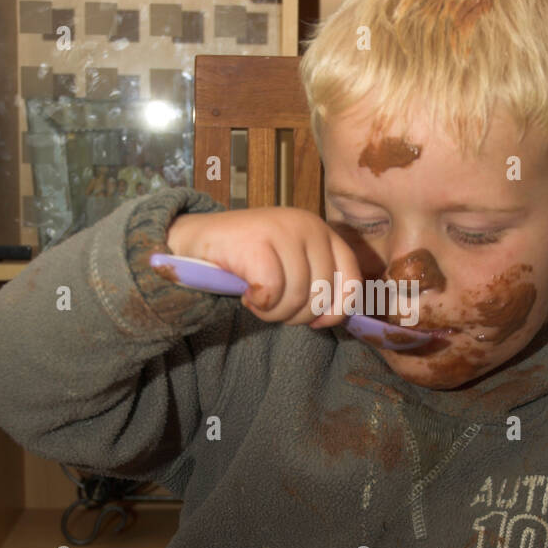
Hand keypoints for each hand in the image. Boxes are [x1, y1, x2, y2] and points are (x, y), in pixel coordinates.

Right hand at [165, 207, 362, 328]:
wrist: (196, 241)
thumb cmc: (246, 261)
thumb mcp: (290, 267)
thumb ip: (316, 283)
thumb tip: (335, 317)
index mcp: (321, 231)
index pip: (351, 277)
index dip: (338, 308)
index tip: (317, 322)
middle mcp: (308, 225)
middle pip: (321, 294)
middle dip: (296, 315)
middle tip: (272, 308)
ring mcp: (282, 229)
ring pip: (297, 296)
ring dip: (274, 313)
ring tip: (257, 302)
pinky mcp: (257, 240)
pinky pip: (272, 291)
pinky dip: (259, 303)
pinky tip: (247, 295)